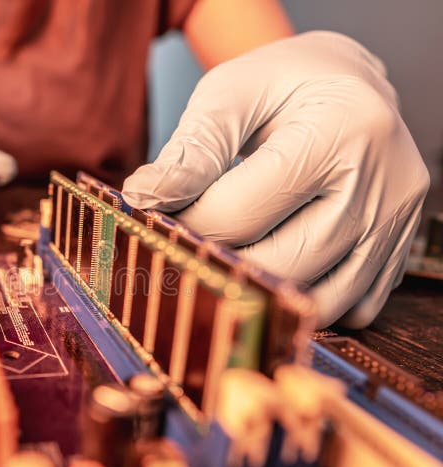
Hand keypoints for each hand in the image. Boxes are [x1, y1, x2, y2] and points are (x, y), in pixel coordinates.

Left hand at [123, 31, 428, 327]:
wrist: (346, 83)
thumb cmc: (280, 85)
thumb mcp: (230, 95)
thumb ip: (190, 151)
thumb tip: (143, 199)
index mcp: (341, 131)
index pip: (243, 213)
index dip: (187, 225)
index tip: (158, 221)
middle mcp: (384, 184)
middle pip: (283, 263)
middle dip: (220, 263)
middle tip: (183, 247)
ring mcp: (396, 225)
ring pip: (318, 299)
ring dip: (260, 293)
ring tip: (223, 259)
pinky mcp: (397, 252)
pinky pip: (349, 308)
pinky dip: (302, 300)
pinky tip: (271, 268)